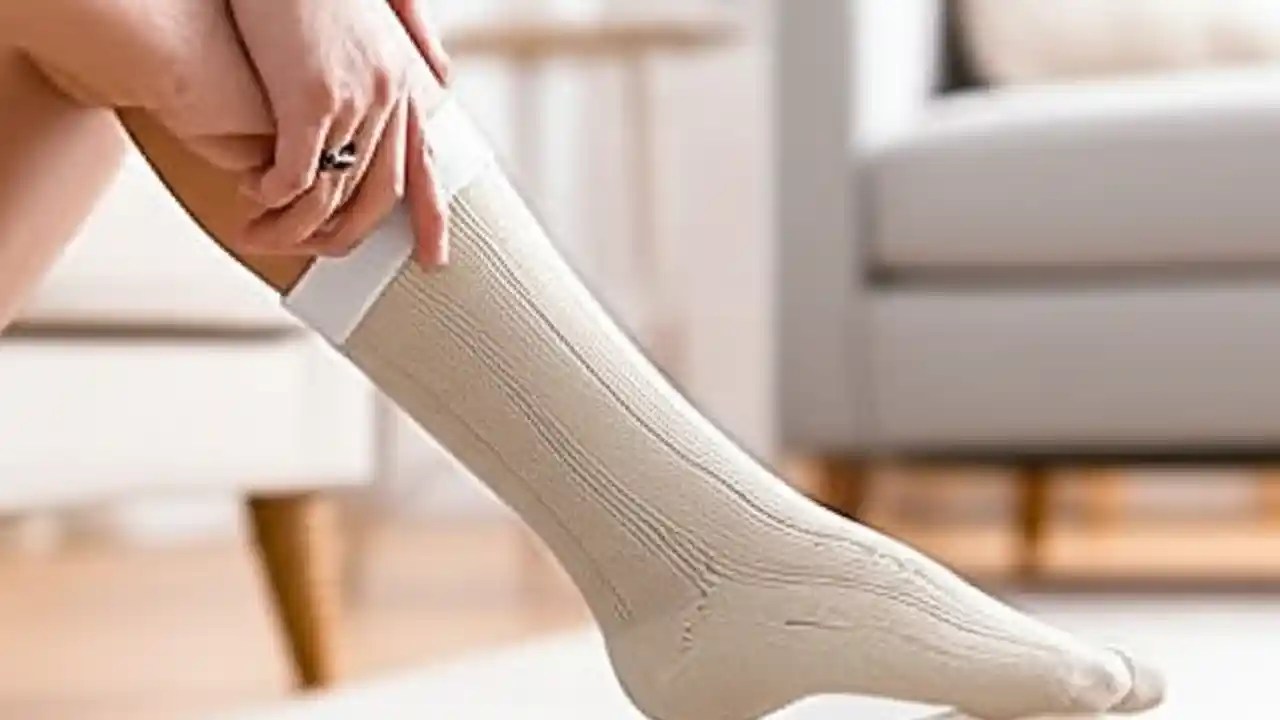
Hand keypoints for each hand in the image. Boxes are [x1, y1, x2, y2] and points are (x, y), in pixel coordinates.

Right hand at [228, 0, 449, 265]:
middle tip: (321, 261)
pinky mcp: (310, 97)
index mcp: (406, 84)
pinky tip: (254, 196)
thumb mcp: (381, 15)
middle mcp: (391, 98)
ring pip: (334, 190)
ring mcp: (355, 100)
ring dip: (297, 223)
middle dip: (352, 238)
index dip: (432, 218)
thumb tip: (441, 79)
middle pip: (383, 193)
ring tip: (261, 233)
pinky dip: (276, 193)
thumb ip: (411, 50)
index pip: (426, 165)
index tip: (431, 258)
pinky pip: (298, 170)